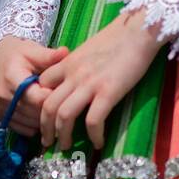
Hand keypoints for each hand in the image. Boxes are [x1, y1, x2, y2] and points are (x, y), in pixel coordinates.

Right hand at [0, 37, 70, 137]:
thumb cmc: (19, 53)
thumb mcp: (33, 50)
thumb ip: (49, 56)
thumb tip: (66, 52)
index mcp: (12, 78)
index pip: (37, 99)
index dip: (53, 97)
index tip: (64, 91)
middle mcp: (4, 97)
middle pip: (35, 113)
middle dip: (52, 109)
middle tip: (63, 101)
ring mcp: (2, 108)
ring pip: (30, 124)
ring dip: (45, 119)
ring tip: (54, 106)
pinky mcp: (3, 116)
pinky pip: (23, 129)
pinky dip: (35, 125)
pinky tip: (42, 114)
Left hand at [37, 10, 164, 150]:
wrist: (138, 30)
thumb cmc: (118, 38)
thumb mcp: (88, 49)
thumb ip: (77, 65)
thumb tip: (75, 81)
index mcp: (67, 63)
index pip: (41, 86)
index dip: (40, 104)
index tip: (45, 117)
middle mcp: (73, 75)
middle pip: (48, 106)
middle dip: (45, 128)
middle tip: (48, 142)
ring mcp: (90, 84)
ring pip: (64, 116)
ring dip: (62, 137)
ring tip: (66, 147)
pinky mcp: (108, 92)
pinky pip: (93, 121)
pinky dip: (93, 136)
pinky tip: (98, 143)